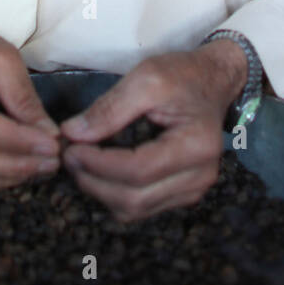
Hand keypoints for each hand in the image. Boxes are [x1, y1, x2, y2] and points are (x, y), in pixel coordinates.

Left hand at [58, 41, 246, 222]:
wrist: (214, 81)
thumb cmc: (183, 75)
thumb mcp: (146, 78)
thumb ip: (109, 108)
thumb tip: (72, 134)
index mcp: (195, 146)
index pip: (137, 171)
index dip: (97, 164)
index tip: (70, 147)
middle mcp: (199, 177)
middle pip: (133, 199)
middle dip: (93, 181)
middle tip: (69, 156)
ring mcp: (193, 189)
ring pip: (135, 209)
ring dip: (100, 190)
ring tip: (81, 162)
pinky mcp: (183, 193)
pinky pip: (142, 207)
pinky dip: (115, 194)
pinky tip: (102, 171)